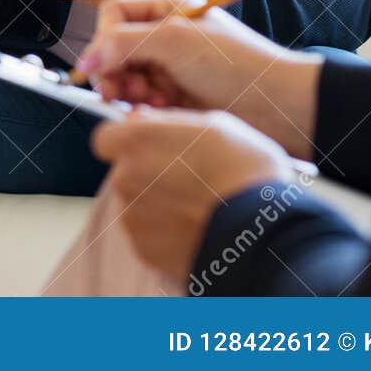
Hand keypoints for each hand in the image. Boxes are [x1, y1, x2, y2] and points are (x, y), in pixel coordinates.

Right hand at [79, 0, 321, 156]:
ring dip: (131, 92)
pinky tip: (162, 113)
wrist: (279, 106)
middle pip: (116, 49)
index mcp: (170, 10)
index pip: (115, 15)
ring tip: (149, 103)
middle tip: (119, 94)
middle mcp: (168, 36)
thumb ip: (124, 46)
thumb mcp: (175, 42)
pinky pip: (144, 101)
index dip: (102, 39)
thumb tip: (84, 61)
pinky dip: (146, 108)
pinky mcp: (178, 98)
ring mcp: (173, 67)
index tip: (101, 66)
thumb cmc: (236, 65)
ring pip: (128, 78)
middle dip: (115, 71)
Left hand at [90, 107, 299, 281]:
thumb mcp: (213, 124)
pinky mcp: (145, 249)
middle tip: (188, 179)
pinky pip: (148, 234)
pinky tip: (197, 227)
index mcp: (136, 141)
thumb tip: (142, 121)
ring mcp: (132, 217)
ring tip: (199, 206)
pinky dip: (166, 231)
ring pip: (137, 204)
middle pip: (125, 172)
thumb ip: (168, 121)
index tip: (150, 146)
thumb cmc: (244, 171)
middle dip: (148, 173)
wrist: (263, 232)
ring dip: (158, 203)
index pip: (107, 139)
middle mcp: (124, 178)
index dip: (127, 142)